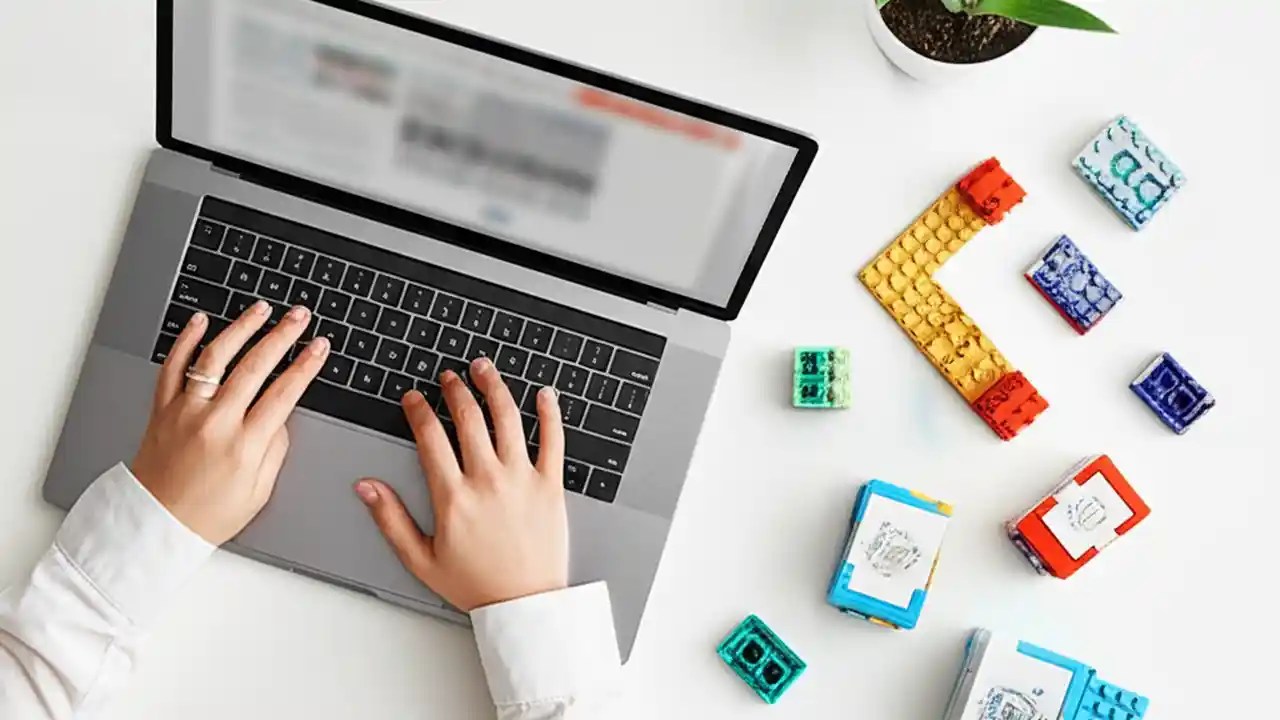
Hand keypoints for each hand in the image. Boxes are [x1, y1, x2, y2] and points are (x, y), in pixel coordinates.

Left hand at [131, 301, 328, 544]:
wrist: (154, 524)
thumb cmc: (207, 515)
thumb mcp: (258, 491)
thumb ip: (275, 449)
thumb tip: (282, 415)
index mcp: (244, 445)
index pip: (284, 393)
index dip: (306, 366)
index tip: (319, 347)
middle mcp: (214, 422)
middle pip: (255, 367)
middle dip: (282, 336)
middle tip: (299, 317)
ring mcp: (185, 412)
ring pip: (215, 358)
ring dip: (242, 328)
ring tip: (261, 310)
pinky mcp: (162, 409)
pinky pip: (173, 366)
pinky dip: (186, 340)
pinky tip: (201, 321)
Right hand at [355, 357, 567, 611]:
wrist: (525, 604)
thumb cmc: (475, 584)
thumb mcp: (421, 559)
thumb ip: (391, 519)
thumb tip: (366, 487)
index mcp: (454, 496)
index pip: (430, 438)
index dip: (418, 411)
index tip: (413, 398)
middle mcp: (487, 480)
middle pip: (468, 419)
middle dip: (454, 390)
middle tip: (448, 377)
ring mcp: (522, 479)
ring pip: (508, 419)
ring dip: (494, 387)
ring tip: (484, 368)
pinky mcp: (551, 485)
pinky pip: (553, 440)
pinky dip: (549, 412)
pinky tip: (544, 393)